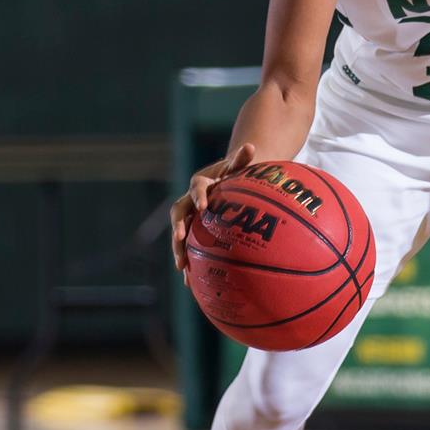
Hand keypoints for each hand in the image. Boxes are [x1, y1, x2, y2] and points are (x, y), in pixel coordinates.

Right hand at [169, 142, 256, 278]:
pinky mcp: (193, 231)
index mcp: (202, 183)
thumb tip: (251, 146)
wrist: (227, 182)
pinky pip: (188, 247)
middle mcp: (191, 200)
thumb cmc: (236, 174)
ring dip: (178, 248)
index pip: (196, 187)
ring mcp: (190, 217)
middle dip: (178, 227)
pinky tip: (190, 283)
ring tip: (181, 266)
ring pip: (180, 233)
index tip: (203, 207)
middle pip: (179, 213)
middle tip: (180, 239)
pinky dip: (189, 263)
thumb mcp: (239, 167)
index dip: (198, 197)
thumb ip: (242, 160)